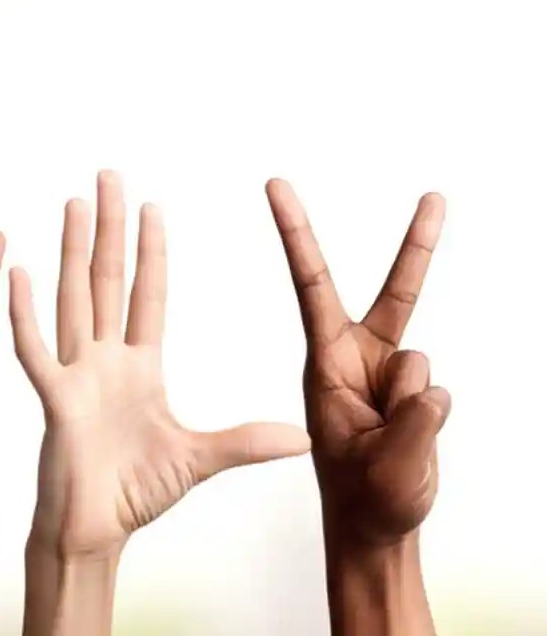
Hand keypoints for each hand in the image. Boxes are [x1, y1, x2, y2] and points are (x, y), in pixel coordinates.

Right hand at [10, 172, 309, 554]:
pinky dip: (26, 314)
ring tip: (74, 203)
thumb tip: (302, 438)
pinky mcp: (56, 400)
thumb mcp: (200, 459)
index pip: (148, 296)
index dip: (152, 252)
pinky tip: (20, 274)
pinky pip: (38, 350)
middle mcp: (105, 361)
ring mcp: (77, 376)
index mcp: (139, 369)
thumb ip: (244, 441)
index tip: (151, 209)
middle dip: (111, 228)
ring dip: (74, 251)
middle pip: (108, 280)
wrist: (95, 533)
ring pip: (75, 298)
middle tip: (109, 177)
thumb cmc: (136, 494)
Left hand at [266, 179, 448, 544]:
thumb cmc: (363, 497)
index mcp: (325, 363)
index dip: (297, 235)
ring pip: (422, 363)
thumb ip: (411, 425)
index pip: (312, 285)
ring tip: (388, 445)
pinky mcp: (413, 391)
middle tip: (435, 195)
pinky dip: (431, 418)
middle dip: (417, 246)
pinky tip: (407, 442)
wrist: (375, 526)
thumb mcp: (382, 468)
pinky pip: (436, 388)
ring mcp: (388, 374)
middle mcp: (356, 358)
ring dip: (417, 409)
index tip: (275, 186)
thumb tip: (432, 386)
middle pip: (394, 295)